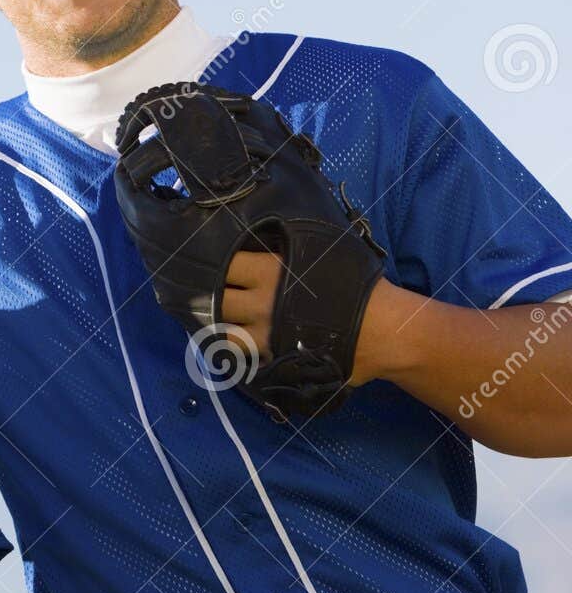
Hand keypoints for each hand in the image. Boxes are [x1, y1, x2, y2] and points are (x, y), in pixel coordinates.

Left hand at [224, 250, 401, 385]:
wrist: (384, 331)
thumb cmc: (355, 285)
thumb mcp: (322, 252)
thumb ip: (289, 246)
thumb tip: (265, 233)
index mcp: (270, 270)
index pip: (225, 264)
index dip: (212, 265)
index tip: (209, 265)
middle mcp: (262, 302)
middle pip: (216, 300)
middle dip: (210, 298)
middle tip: (211, 296)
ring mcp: (266, 334)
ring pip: (223, 333)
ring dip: (220, 328)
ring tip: (223, 323)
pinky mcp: (275, 358)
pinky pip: (243, 357)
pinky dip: (237, 352)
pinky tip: (238, 345)